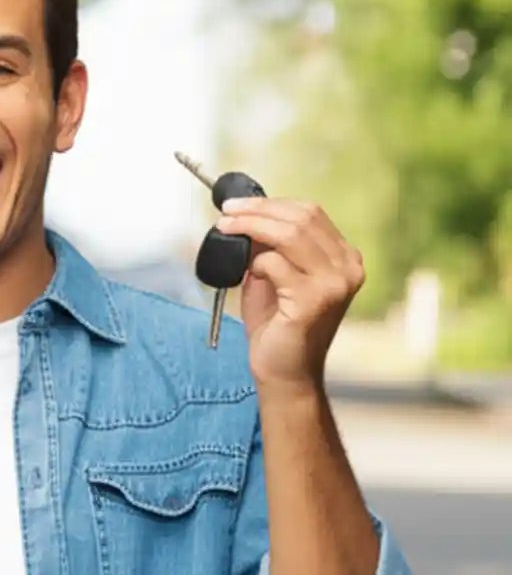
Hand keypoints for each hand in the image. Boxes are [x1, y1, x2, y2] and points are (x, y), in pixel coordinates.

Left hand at [216, 198, 364, 392]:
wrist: (284, 371)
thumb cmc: (277, 324)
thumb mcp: (273, 274)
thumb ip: (268, 245)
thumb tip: (246, 213)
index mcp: (344, 257)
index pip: (310, 212)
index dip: (270, 203)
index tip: (236, 204)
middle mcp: (348, 267)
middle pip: (301, 217)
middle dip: (256, 210)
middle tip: (225, 212)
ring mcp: (335, 284)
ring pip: (290, 234)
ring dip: (250, 226)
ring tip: (225, 228)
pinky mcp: (314, 300)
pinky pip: (275, 264)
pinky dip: (255, 263)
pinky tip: (248, 274)